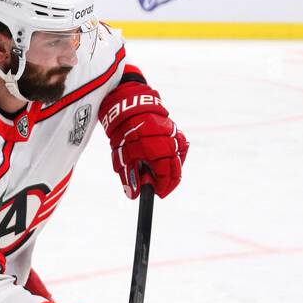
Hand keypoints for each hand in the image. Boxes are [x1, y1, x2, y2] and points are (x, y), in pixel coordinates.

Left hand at [99, 80, 187, 198]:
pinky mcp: (176, 130)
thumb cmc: (124, 132)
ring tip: (162, 176)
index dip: (162, 187)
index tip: (157, 194)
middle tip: (161, 190)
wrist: (130, 106)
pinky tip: (168, 162)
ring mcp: (173, 135)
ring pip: (179, 159)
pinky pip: (181, 148)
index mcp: (153, 148)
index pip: (165, 174)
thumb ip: (129, 176)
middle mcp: (167, 141)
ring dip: (172, 170)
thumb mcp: (122, 156)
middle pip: (175, 169)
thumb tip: (134, 195)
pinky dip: (176, 157)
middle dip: (168, 182)